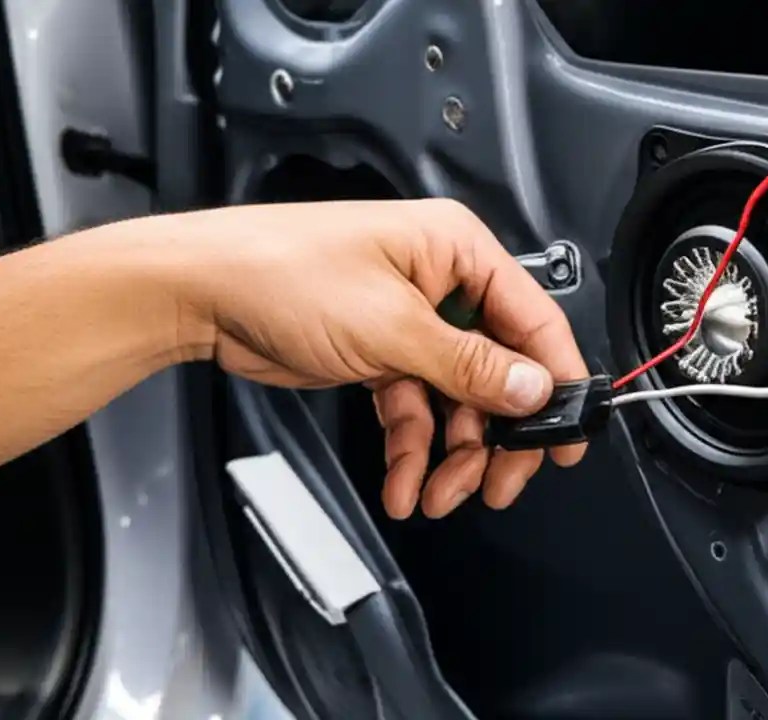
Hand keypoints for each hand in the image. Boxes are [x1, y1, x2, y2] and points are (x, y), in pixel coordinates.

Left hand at [165, 199, 588, 518]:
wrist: (199, 293)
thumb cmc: (282, 272)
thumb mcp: (392, 327)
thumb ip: (470, 365)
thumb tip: (532, 389)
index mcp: (457, 251)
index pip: (533, 319)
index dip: (556, 380)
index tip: (567, 432)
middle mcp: (441, 284)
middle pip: (499, 371)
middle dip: (497, 435)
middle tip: (500, 482)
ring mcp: (412, 323)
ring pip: (458, 401)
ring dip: (452, 454)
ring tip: (439, 493)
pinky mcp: (382, 355)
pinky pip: (416, 410)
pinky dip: (413, 450)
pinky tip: (406, 483)